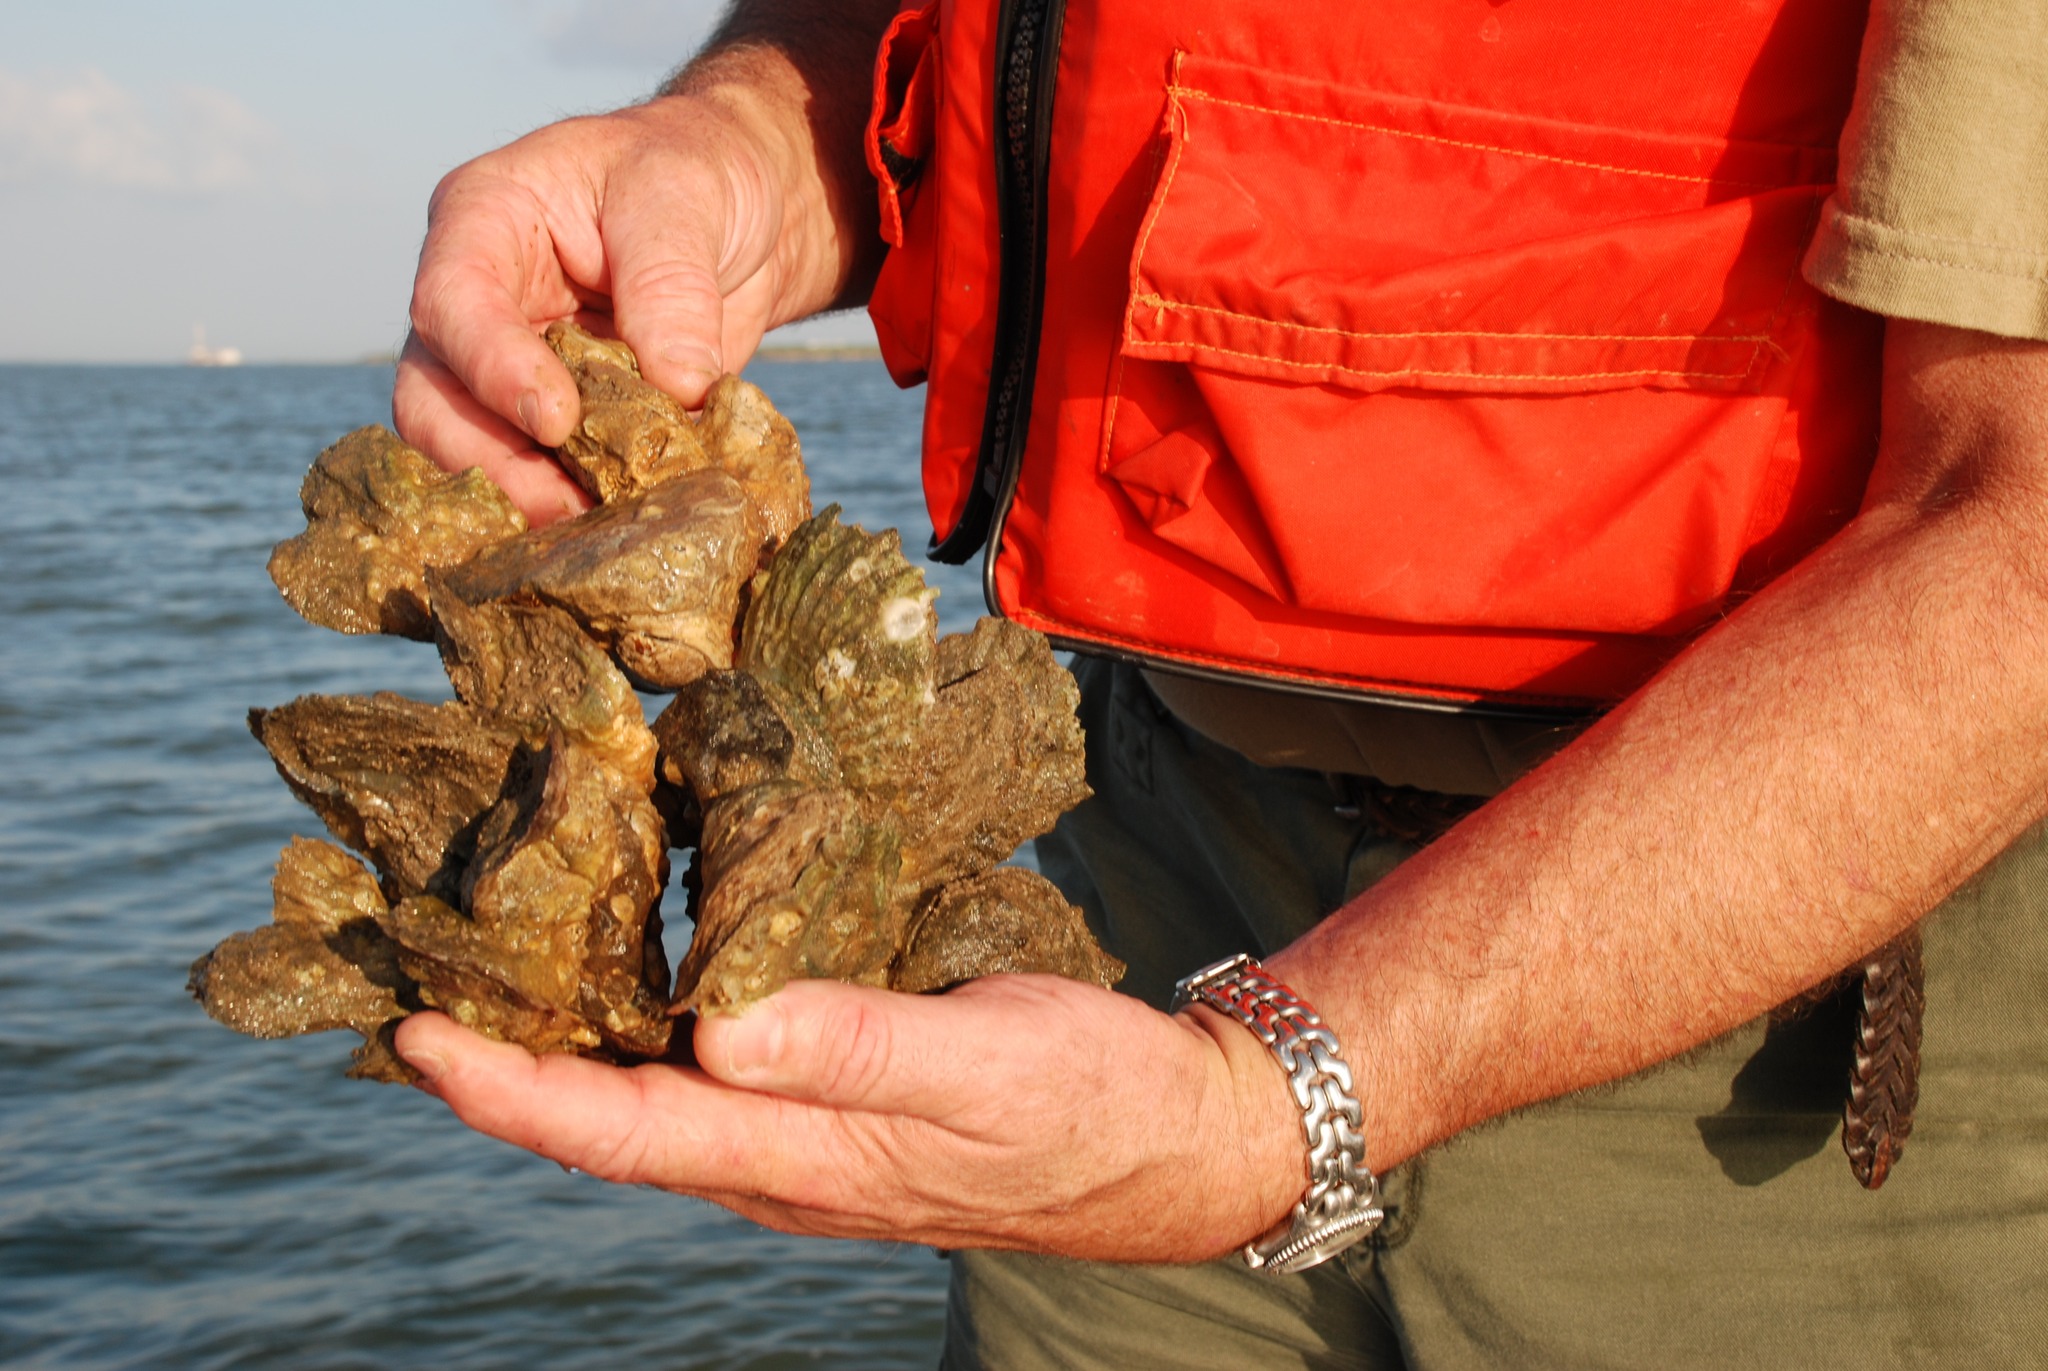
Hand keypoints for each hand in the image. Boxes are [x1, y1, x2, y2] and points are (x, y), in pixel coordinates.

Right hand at [393, 81, 849, 524]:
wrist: (742, 212)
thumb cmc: (694, 173)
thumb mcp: (685, 197)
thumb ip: (671, 285)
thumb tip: (677, 388)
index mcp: (485, 220)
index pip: (454, 301)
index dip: (492, 369)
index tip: (558, 422)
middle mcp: (478, 303)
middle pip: (435, 398)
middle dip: (493, 464)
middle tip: (567, 513)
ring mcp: (510, 369)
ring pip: (476, 454)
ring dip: (531, 502)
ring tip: (596, 538)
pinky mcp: (558, 423)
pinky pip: (543, 477)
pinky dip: (578, 511)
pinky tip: (620, 535)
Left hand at [393, 976, 1304, 1261]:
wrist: (1181, 1141)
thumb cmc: (1093, 1104)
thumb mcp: (984, 1066)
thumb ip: (855, 1050)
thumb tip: (719, 1028)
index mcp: (800, 1160)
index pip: (618, 1133)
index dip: (509, 1090)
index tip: (419, 1035)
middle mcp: (778, 1165)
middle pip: (608, 1124)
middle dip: (505, 1064)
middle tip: (419, 973)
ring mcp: (804, 1145)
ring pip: (652, 1101)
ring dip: (566, 1045)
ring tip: (496, 961)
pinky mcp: (836, 1109)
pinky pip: (709, 1078)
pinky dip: (649, 1025)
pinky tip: (640, 964)